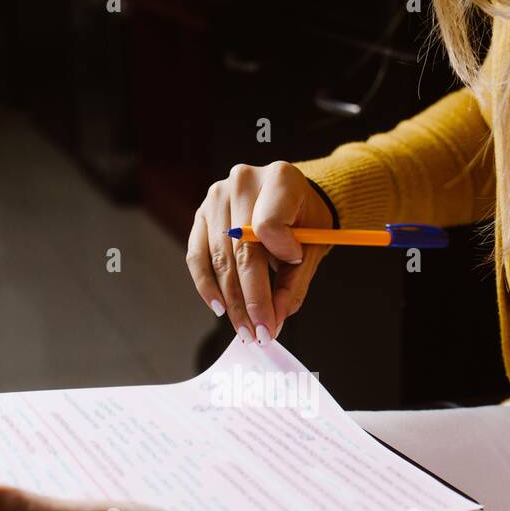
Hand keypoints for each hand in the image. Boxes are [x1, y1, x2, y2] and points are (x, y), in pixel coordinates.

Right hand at [186, 161, 332, 342]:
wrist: (291, 197)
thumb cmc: (304, 219)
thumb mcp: (313, 246)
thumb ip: (295, 282)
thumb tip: (275, 319)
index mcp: (279, 178)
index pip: (269, 224)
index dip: (281, 252)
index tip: (295, 266)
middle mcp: (242, 181)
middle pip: (241, 250)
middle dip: (251, 299)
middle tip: (260, 332)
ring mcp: (216, 197)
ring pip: (218, 259)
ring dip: (231, 301)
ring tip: (245, 329)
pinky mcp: (200, 215)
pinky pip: (196, 256)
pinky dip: (207, 286)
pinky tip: (219, 308)